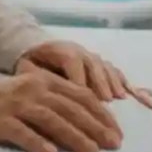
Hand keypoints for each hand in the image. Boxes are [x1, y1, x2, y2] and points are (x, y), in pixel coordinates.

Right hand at [0, 70, 121, 151]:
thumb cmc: (8, 99)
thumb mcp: (36, 93)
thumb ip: (60, 102)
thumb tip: (90, 122)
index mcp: (47, 81)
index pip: (81, 96)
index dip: (101, 113)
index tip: (116, 130)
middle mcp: (35, 89)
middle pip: (71, 108)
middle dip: (96, 127)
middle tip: (113, 144)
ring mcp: (18, 104)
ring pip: (52, 120)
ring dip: (74, 136)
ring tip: (91, 151)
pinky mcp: (1, 120)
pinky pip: (23, 132)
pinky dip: (38, 143)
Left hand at [16, 40, 130, 101]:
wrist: (37, 48)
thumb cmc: (31, 64)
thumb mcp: (26, 69)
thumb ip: (33, 78)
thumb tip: (39, 91)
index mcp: (60, 50)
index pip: (71, 61)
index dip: (79, 78)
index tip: (82, 98)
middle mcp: (78, 50)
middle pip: (93, 64)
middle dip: (100, 84)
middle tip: (105, 102)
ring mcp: (90, 55)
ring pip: (104, 66)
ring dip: (112, 82)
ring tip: (118, 98)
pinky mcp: (98, 62)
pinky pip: (112, 69)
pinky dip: (119, 80)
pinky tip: (125, 92)